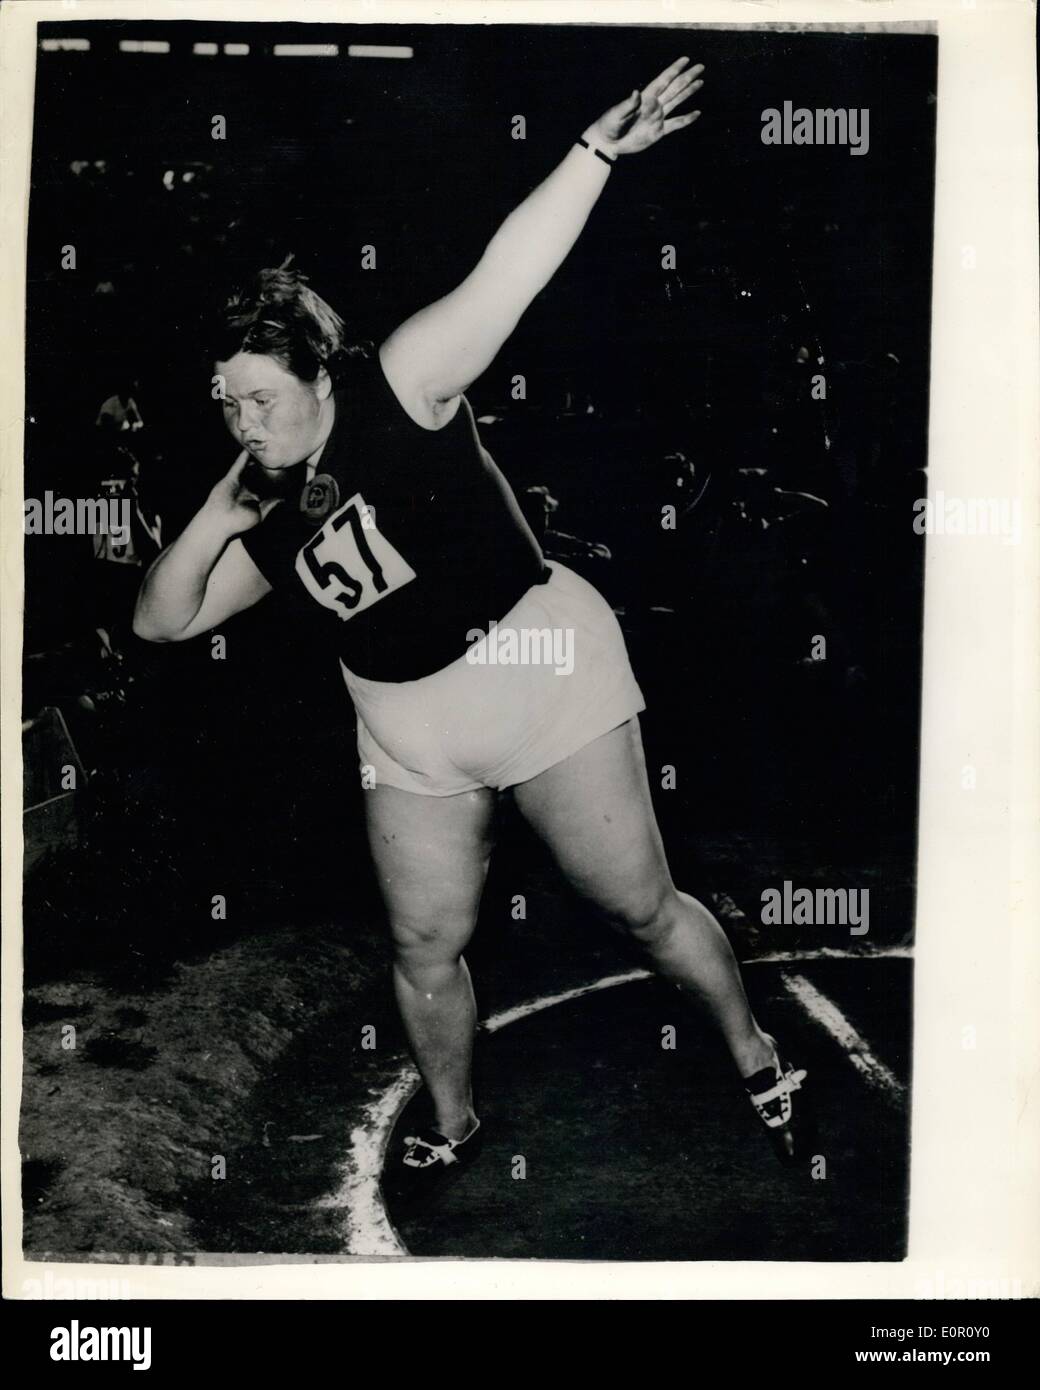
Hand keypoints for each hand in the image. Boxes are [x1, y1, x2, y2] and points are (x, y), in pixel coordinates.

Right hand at [204, 450, 277, 535]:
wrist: (221, 521)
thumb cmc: (239, 523)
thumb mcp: (259, 516)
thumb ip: (270, 506)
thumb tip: (283, 499)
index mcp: (253, 499)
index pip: (264, 487)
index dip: (272, 481)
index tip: (283, 474)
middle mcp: (246, 489)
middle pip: (257, 475)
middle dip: (264, 468)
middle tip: (274, 458)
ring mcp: (238, 483)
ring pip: (247, 469)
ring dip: (254, 460)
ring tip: (263, 450)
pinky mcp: (231, 479)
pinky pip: (238, 466)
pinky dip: (243, 457)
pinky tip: (248, 449)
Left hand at [585, 57, 703, 157]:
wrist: (608, 143)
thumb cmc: (609, 125)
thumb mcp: (617, 114)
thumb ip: (628, 104)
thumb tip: (636, 93)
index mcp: (645, 98)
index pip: (663, 80)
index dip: (674, 70)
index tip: (686, 59)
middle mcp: (654, 105)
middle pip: (674, 88)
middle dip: (687, 77)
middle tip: (700, 67)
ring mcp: (657, 118)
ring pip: (677, 101)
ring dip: (688, 92)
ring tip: (700, 82)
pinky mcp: (658, 132)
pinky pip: (676, 124)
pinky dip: (687, 119)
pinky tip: (696, 113)